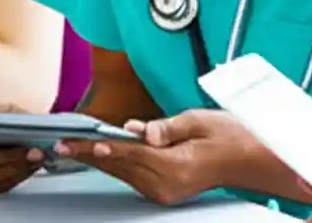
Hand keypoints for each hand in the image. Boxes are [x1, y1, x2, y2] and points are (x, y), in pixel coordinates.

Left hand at [53, 109, 260, 205]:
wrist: (250, 160)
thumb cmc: (230, 135)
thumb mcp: (200, 120)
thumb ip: (166, 126)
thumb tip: (137, 129)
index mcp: (177, 166)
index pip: (132, 153)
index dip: (104, 146)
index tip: (82, 141)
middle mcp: (168, 184)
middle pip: (121, 166)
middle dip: (89, 154)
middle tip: (61, 145)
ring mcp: (165, 191)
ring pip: (123, 173)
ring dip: (97, 160)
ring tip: (70, 148)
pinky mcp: (164, 191)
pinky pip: (132, 176)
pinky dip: (114, 164)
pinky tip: (98, 154)